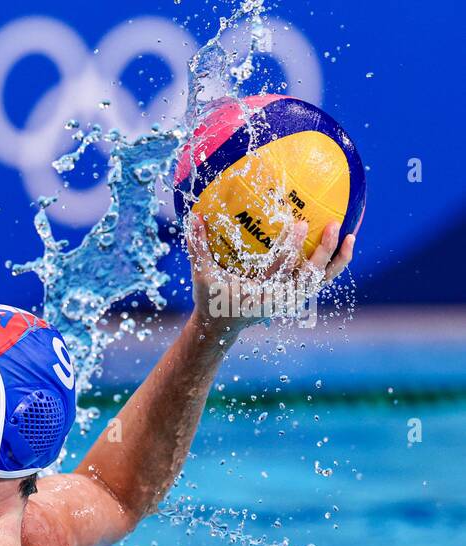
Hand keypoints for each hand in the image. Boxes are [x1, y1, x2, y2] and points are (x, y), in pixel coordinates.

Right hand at [188, 215, 355, 335]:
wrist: (221, 329)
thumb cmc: (211, 299)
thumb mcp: (202, 275)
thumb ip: (198, 246)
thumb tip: (193, 216)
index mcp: (259, 293)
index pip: (280, 268)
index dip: (292, 246)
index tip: (301, 224)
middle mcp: (280, 298)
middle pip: (309, 275)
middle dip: (324, 251)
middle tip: (333, 225)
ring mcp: (291, 299)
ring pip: (320, 281)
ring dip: (338, 260)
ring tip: (351, 236)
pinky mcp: (295, 297)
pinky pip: (319, 281)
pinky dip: (333, 266)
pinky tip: (343, 246)